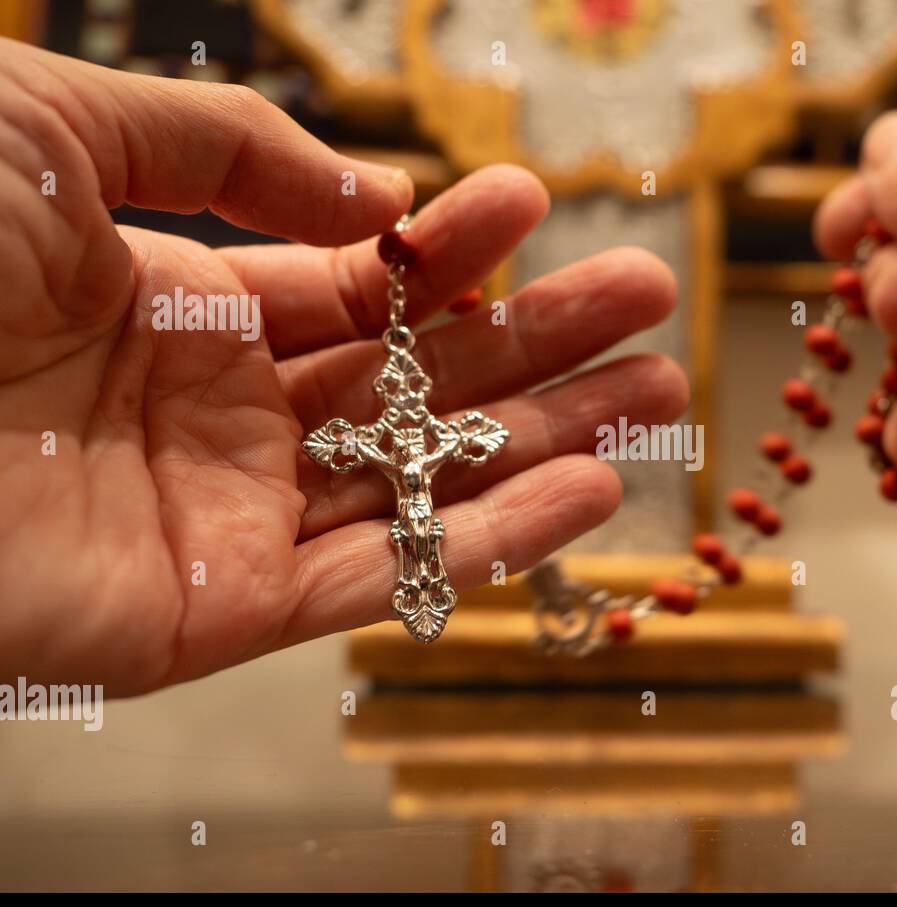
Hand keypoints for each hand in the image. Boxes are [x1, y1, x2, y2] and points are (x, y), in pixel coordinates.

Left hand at [0, 40, 684, 694]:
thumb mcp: (55, 127)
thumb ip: (222, 148)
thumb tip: (366, 200)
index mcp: (177, 306)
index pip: (353, 287)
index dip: (448, 249)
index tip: (529, 206)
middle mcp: (216, 413)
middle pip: (415, 382)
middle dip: (539, 339)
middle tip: (647, 300)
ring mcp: (227, 514)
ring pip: (422, 479)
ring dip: (549, 436)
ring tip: (658, 391)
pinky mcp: (221, 611)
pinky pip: (385, 576)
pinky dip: (494, 539)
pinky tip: (593, 490)